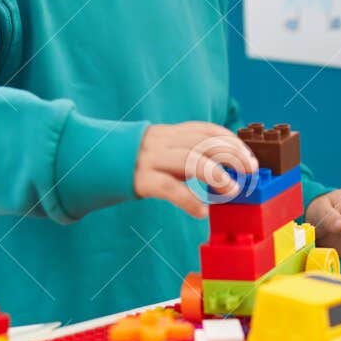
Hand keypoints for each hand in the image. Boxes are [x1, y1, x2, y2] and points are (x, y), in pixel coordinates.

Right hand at [133, 122, 256, 218]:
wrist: (90, 163)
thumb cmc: (135, 165)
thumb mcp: (162, 154)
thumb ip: (187, 156)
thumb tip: (225, 171)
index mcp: (169, 133)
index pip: (206, 129)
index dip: (231, 141)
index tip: (249, 157)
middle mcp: (161, 142)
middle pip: (203, 141)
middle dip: (231, 154)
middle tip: (250, 171)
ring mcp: (150, 160)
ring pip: (189, 160)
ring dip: (216, 174)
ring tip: (232, 190)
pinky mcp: (140, 180)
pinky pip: (169, 188)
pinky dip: (189, 200)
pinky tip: (202, 211)